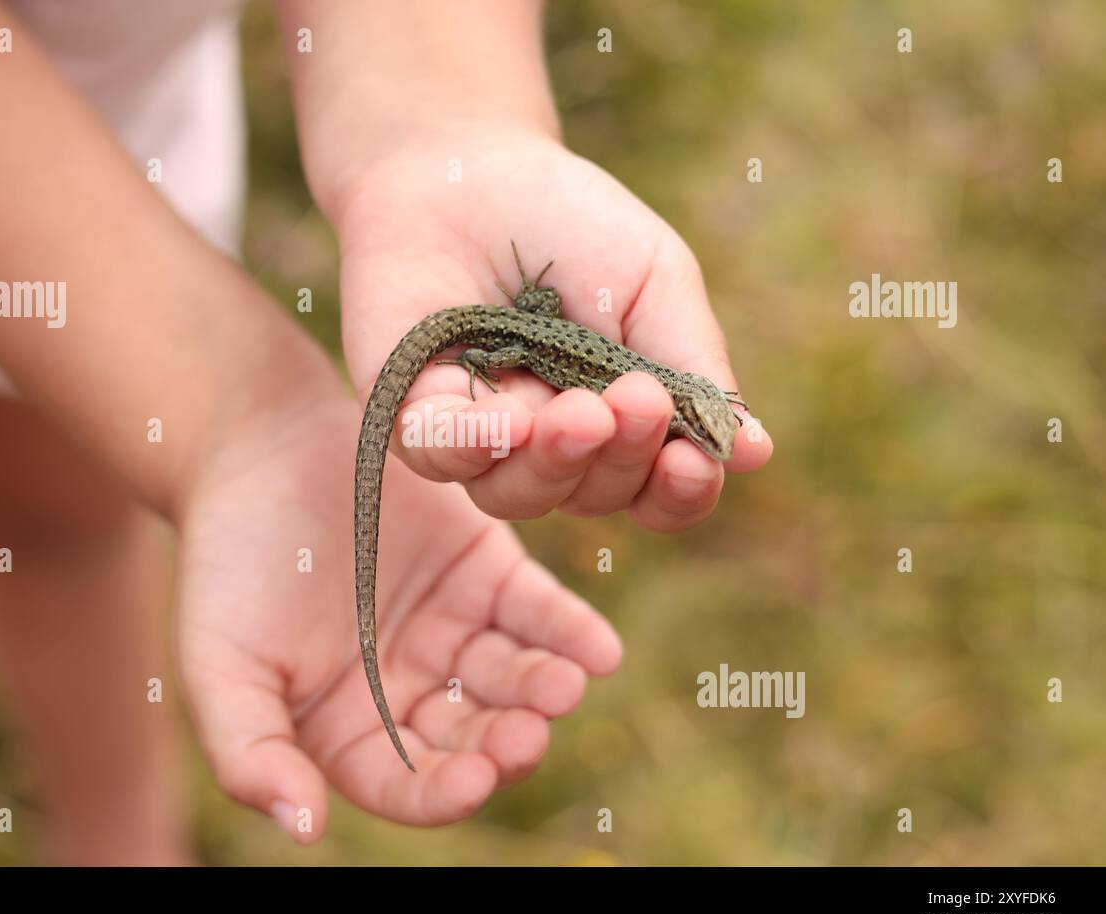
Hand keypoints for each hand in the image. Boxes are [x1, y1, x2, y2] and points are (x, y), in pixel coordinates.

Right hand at [174, 389, 620, 841]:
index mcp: (349, 729)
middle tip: (529, 733)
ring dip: (542, 689)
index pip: (405, 786)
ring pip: (511, 679)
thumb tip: (305, 829)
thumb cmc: (228, 559)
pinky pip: (538, 612)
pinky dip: (569, 631)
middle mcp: (411, 691)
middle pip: (471, 738)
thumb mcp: (220, 661)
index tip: (473, 778)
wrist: (258, 444)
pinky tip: (597, 648)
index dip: (442, 793)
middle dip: (503, 743)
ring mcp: (454, 631)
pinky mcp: (490, 572)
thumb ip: (251, 750)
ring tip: (564, 685)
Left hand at [335, 129, 772, 532]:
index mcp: (616, 428)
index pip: (654, 493)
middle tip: (636, 399)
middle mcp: (547, 450)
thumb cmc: (573, 228)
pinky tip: (509, 420)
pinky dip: (473, 444)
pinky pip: (438, 452)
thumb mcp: (655, 283)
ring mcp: (476, 438)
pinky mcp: (409, 411)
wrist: (471, 166)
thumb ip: (694, 366)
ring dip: (556, 461)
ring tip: (582, 413)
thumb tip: (756, 451)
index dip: (678, 493)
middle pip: (592, 495)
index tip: (696, 463)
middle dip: (621, 457)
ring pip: (516, 494)